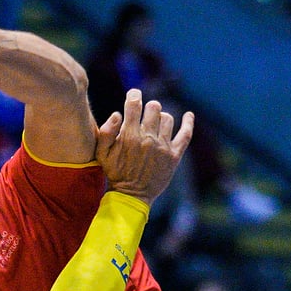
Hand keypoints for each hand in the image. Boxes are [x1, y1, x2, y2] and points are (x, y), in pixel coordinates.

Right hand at [96, 89, 193, 206]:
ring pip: (168, 118)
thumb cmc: (115, 172)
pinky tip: (189, 115)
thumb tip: (117, 113)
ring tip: (155, 124)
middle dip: (148, 107)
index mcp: (129, 135)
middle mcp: (148, 138)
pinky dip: (188, 122)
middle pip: (154, 107)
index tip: (134, 95)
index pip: (134, 105)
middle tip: (144, 113)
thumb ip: (106, 132)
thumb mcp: (101, 154)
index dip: (134, 95)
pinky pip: (186, 134)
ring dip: (161, 117)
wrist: (132, 195)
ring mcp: (163, 146)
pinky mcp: (174, 155)